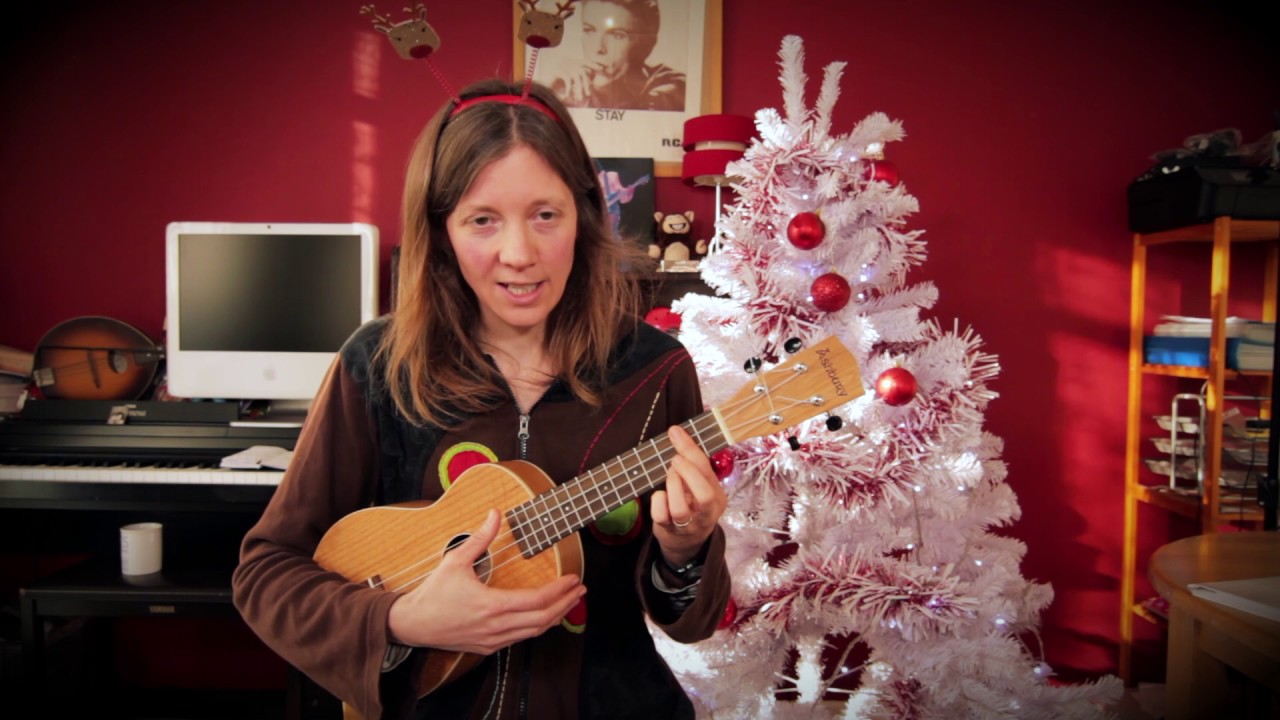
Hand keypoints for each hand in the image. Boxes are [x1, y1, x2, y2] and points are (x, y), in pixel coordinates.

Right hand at [386, 509, 585, 653]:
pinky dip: (537, 627)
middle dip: (566, 604)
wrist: (412, 625)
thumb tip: (495, 513)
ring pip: (533, 632)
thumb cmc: (432, 593)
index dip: (559, 590)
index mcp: (490, 605)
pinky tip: (543, 616)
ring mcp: (493, 640)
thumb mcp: (455, 560)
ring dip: (555, 617)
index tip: (573, 578)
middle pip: (543, 619)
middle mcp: (495, 626)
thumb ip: (479, 538)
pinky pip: (520, 639)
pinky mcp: (488, 647)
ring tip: (569, 602)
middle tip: (580, 590)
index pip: (537, 600)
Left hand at [649, 426, 727, 566]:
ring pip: (680, 508)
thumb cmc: (693, 505)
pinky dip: (658, 500)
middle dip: (687, 472)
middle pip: (704, 495)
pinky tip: (660, 495)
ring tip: (670, 477)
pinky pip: (661, 515)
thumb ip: (694, 463)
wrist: (686, 543)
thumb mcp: (702, 485)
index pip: (708, 470)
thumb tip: (676, 433)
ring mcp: (688, 524)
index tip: (675, 432)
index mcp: (718, 497)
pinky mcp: (669, 530)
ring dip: (672, 485)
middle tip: (675, 461)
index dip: (690, 449)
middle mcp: (706, 513)